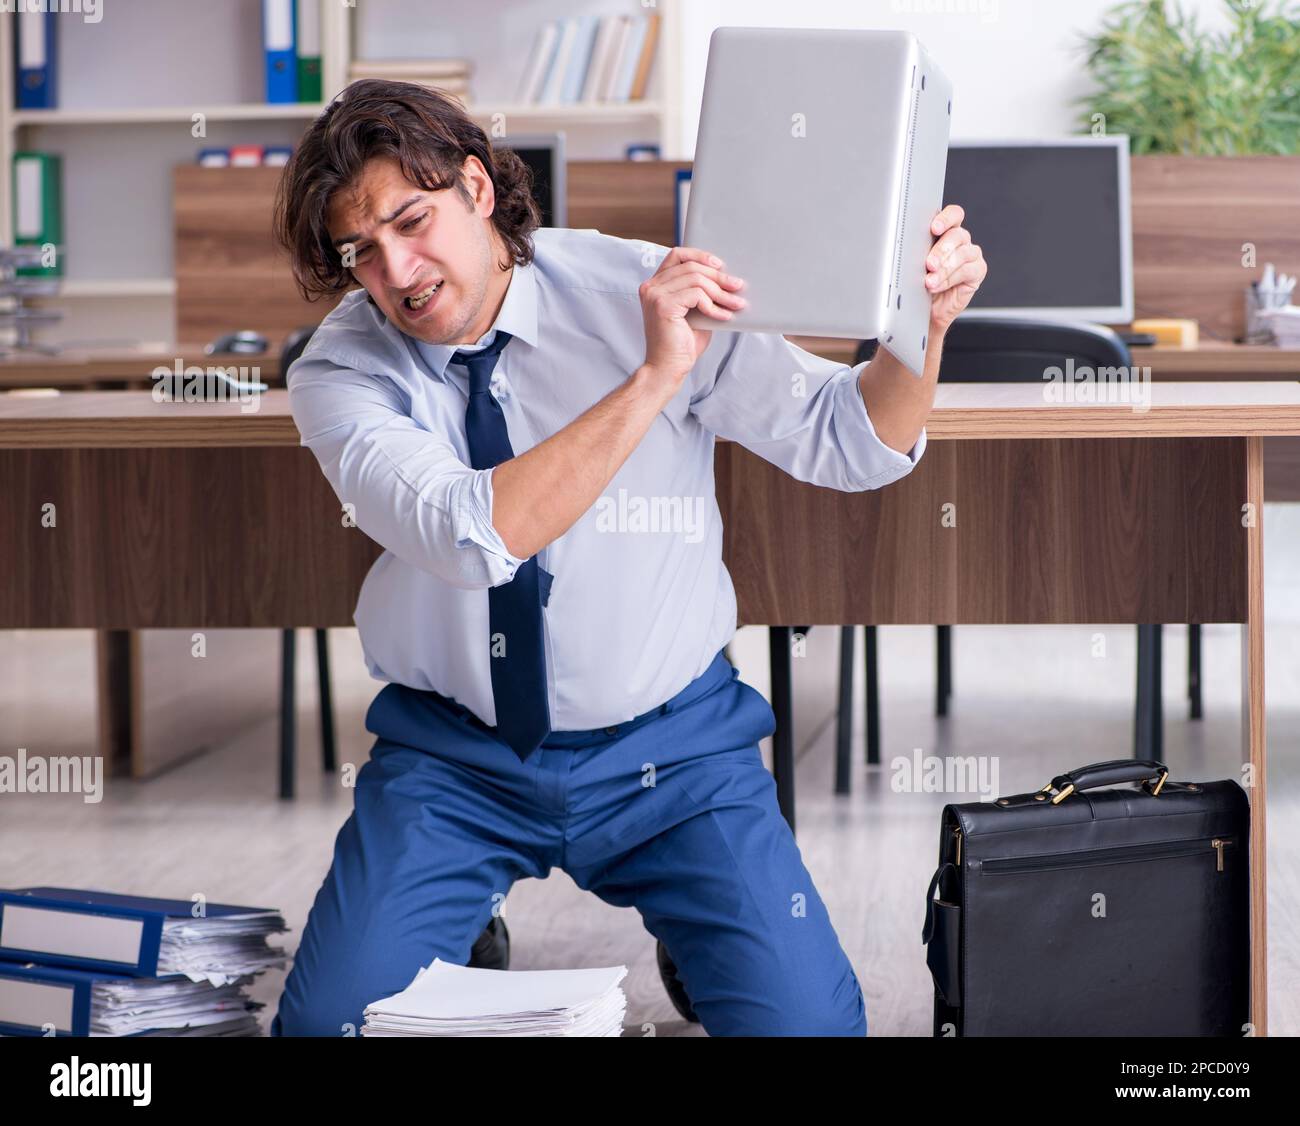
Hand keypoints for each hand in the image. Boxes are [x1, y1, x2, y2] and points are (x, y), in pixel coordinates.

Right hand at [638, 246, 745, 388]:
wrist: (668, 369)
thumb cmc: (681, 344)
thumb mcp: (695, 312)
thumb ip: (702, 293)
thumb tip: (728, 279)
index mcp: (655, 285)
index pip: (677, 255)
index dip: (700, 255)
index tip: (720, 265)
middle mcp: (651, 287)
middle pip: (691, 267)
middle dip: (719, 277)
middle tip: (738, 286)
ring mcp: (655, 295)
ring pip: (696, 279)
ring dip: (720, 292)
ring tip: (735, 304)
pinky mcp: (663, 306)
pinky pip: (696, 295)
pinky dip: (713, 305)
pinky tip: (722, 316)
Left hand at [924, 205, 986, 332]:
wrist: (928, 309)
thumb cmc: (920, 284)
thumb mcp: (914, 265)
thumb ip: (916, 252)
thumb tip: (907, 248)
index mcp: (946, 230)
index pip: (953, 215)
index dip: (946, 218)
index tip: (934, 228)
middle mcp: (960, 240)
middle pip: (957, 235)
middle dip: (941, 250)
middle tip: (929, 264)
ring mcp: (971, 254)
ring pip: (962, 254)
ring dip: (944, 268)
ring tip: (929, 281)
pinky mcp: (977, 270)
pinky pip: (967, 271)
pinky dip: (950, 279)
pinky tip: (938, 285)